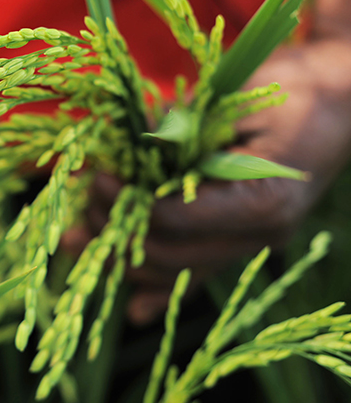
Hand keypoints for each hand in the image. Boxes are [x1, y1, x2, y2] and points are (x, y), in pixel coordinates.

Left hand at [62, 38, 350, 324]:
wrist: (334, 103)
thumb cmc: (291, 91)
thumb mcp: (234, 99)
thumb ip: (180, 127)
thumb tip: (122, 140)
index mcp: (262, 201)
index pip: (179, 220)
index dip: (129, 203)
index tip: (97, 177)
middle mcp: (257, 237)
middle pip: (169, 256)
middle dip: (116, 228)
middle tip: (86, 195)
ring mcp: (247, 244)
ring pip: (175, 272)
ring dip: (122, 259)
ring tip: (78, 239)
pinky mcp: (235, 240)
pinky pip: (195, 273)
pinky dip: (162, 290)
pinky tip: (136, 311)